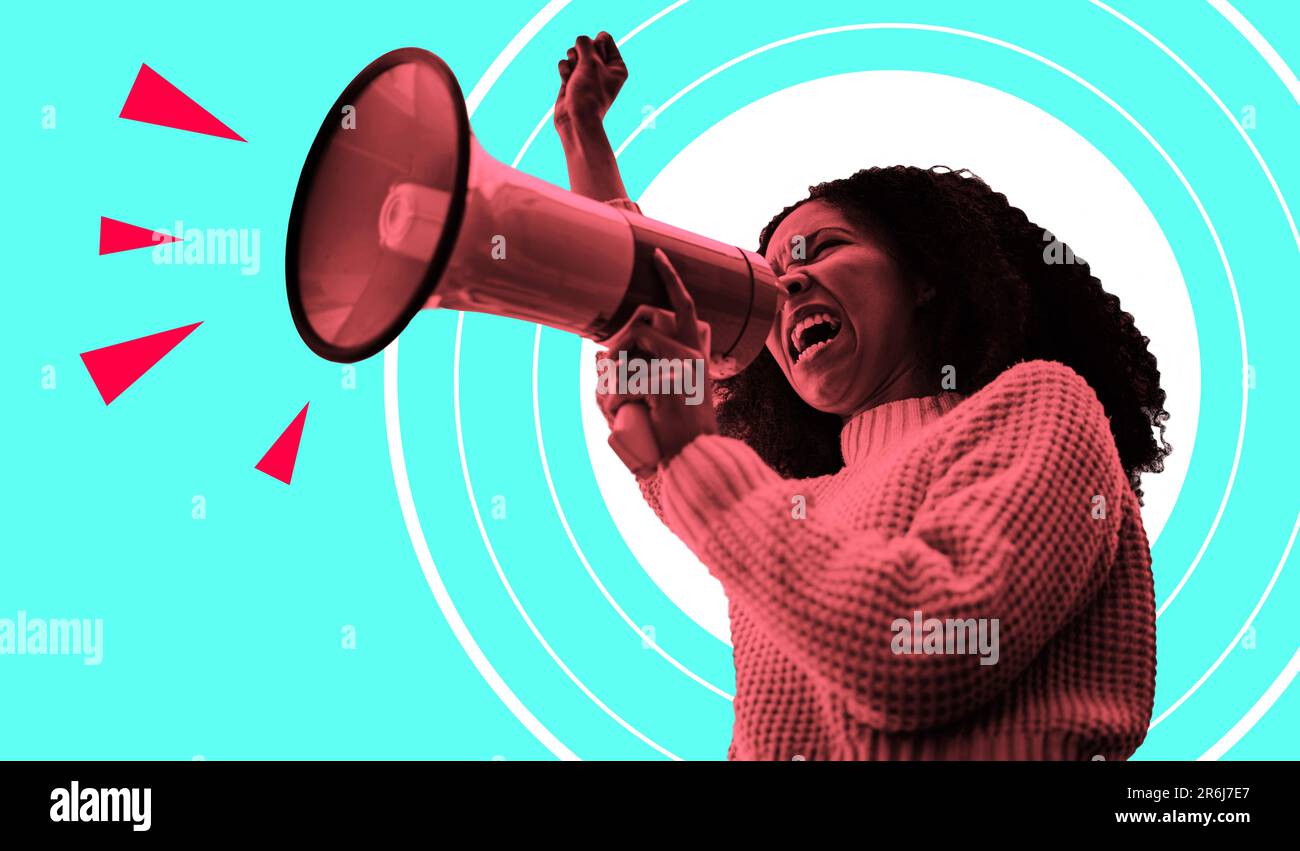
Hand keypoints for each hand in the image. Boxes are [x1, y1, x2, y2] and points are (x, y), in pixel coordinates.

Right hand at [554, 32, 626, 135]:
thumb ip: (585, 43)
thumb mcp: (591, 62)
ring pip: (574, 52)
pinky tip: (567, 82)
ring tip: (575, 76)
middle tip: (585, 70)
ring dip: (572, 61)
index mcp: (617, 65)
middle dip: (582, 53)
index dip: (595, 44)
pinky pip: (565, 63)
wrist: (576, 119)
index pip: (604, 38)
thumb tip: (579, 41)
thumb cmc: (589, 92)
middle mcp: (603, 69)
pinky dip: (565, 71)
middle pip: (588, 43)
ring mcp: (587, 74)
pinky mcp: (573, 79)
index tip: (596, 60)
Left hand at [596, 249, 717, 474]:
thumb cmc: (675, 435)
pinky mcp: (671, 380)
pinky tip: (622, 409)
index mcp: (696, 357)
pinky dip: (617, 387)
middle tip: (612, 342)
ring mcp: (685, 365)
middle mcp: (694, 356)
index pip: (687, 309)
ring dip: (616, 361)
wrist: (693, 459)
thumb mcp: (658, 399)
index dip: (672, 280)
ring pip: (638, 335)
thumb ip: (637, 372)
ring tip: (614, 392)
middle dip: (635, 316)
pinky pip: (630, 367)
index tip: (657, 256)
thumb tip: (600, 353)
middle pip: (664, 311)